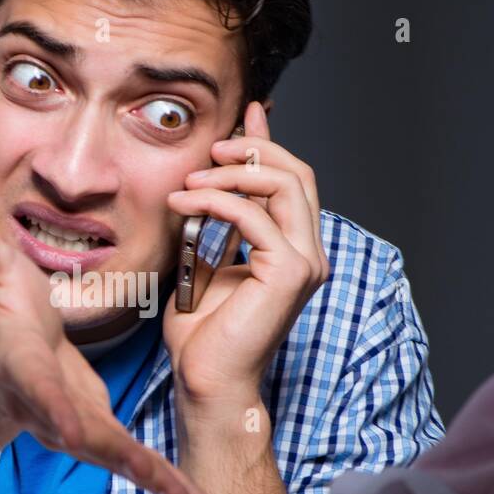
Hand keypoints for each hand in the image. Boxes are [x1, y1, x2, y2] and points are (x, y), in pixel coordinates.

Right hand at [0, 229, 220, 493]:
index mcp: (20, 365)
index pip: (36, 386)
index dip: (52, 408)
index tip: (71, 432)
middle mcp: (47, 407)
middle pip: (86, 437)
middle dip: (121, 459)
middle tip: (154, 479)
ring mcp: (76, 425)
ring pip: (117, 457)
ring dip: (157, 482)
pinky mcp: (100, 431)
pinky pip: (135, 461)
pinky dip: (167, 482)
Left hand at [163, 101, 329, 405]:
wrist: (206, 380)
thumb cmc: (202, 334)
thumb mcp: (206, 259)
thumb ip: (217, 221)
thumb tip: (209, 179)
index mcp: (295, 250)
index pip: (293, 181)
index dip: (270, 143)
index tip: (246, 114)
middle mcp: (309, 254)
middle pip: (298, 174)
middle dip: (254, 150)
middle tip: (212, 148)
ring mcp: (305, 263)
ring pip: (283, 185)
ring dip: (231, 173)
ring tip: (190, 180)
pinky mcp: (288, 273)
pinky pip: (255, 216)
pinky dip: (216, 201)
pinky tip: (184, 203)